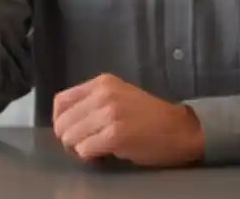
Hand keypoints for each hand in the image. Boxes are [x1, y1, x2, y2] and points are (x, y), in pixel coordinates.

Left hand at [52, 74, 205, 167]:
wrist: (179, 129)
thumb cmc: (149, 117)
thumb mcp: (119, 97)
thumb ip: (94, 102)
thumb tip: (66, 122)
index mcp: (103, 82)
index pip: (61, 101)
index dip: (60, 121)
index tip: (70, 131)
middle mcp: (104, 94)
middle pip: (63, 122)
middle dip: (69, 139)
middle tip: (85, 144)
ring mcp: (110, 114)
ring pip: (70, 138)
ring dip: (79, 149)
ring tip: (96, 148)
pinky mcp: (116, 135)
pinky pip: (85, 150)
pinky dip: (90, 156)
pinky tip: (103, 154)